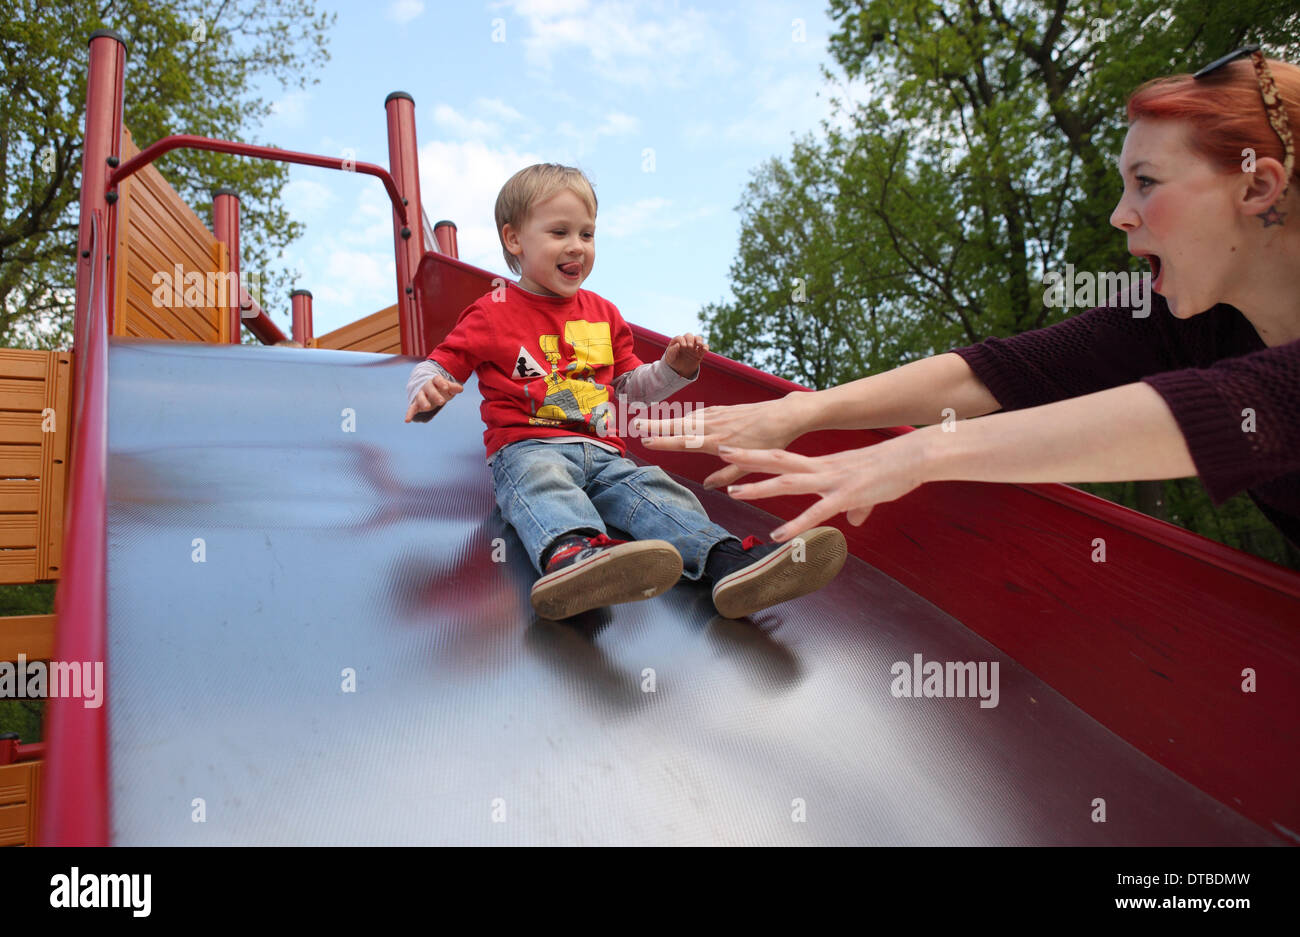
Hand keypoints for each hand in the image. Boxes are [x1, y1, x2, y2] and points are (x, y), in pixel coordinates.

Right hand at [404, 374, 462, 421]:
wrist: (426, 387)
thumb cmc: (440, 388)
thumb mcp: (447, 387)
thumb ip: (453, 387)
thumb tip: (461, 389)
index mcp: (435, 381)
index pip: (437, 379)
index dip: (442, 383)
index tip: (446, 387)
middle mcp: (426, 387)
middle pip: (429, 389)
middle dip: (435, 395)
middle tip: (442, 401)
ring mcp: (420, 394)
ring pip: (420, 397)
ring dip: (423, 402)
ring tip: (427, 407)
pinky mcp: (416, 403)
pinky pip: (412, 408)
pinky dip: (409, 414)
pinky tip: (407, 420)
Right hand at [635, 395, 803, 489]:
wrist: (784, 416)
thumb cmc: (770, 442)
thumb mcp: (750, 464)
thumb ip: (727, 475)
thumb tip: (707, 486)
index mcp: (717, 442)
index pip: (684, 442)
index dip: (664, 441)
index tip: (646, 440)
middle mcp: (713, 426)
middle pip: (678, 426)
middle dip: (656, 426)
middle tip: (635, 425)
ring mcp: (717, 415)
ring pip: (686, 418)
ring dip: (666, 420)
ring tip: (648, 423)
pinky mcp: (723, 409)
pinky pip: (698, 414)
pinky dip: (684, 417)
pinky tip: (679, 420)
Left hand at [663, 333, 708, 378]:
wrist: (681, 370)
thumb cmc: (674, 362)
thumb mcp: (670, 359)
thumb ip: (672, 352)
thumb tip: (677, 344)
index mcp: (677, 342)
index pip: (680, 338)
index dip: (682, 341)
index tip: (683, 347)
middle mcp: (686, 342)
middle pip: (689, 335)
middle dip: (690, 340)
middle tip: (690, 347)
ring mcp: (694, 346)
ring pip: (698, 338)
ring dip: (699, 340)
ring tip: (699, 345)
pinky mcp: (700, 352)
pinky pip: (705, 346)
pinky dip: (706, 347)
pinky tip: (705, 350)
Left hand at [718, 434, 929, 540]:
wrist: (913, 458)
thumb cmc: (890, 470)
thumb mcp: (866, 490)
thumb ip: (855, 507)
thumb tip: (854, 521)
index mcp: (822, 465)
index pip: (783, 457)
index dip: (757, 454)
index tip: (734, 450)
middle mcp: (821, 469)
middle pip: (776, 461)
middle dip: (747, 457)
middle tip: (720, 451)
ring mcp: (831, 482)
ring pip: (787, 483)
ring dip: (759, 488)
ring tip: (734, 491)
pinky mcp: (845, 497)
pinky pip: (815, 513)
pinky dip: (795, 524)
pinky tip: (777, 535)